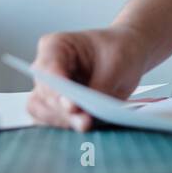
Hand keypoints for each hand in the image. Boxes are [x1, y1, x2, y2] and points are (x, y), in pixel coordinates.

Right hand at [26, 25, 149, 130]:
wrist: (128, 53)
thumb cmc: (120, 50)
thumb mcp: (117, 63)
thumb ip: (99, 88)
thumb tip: (85, 114)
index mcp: (55, 46)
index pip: (47, 70)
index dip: (56, 90)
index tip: (71, 106)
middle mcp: (47, 68)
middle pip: (43, 95)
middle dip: (62, 111)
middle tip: (84, 122)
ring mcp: (50, 88)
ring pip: (43, 111)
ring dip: (64, 121)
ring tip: (87, 125)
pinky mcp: (57, 105)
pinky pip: (53, 120)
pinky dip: (67, 125)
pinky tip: (84, 125)